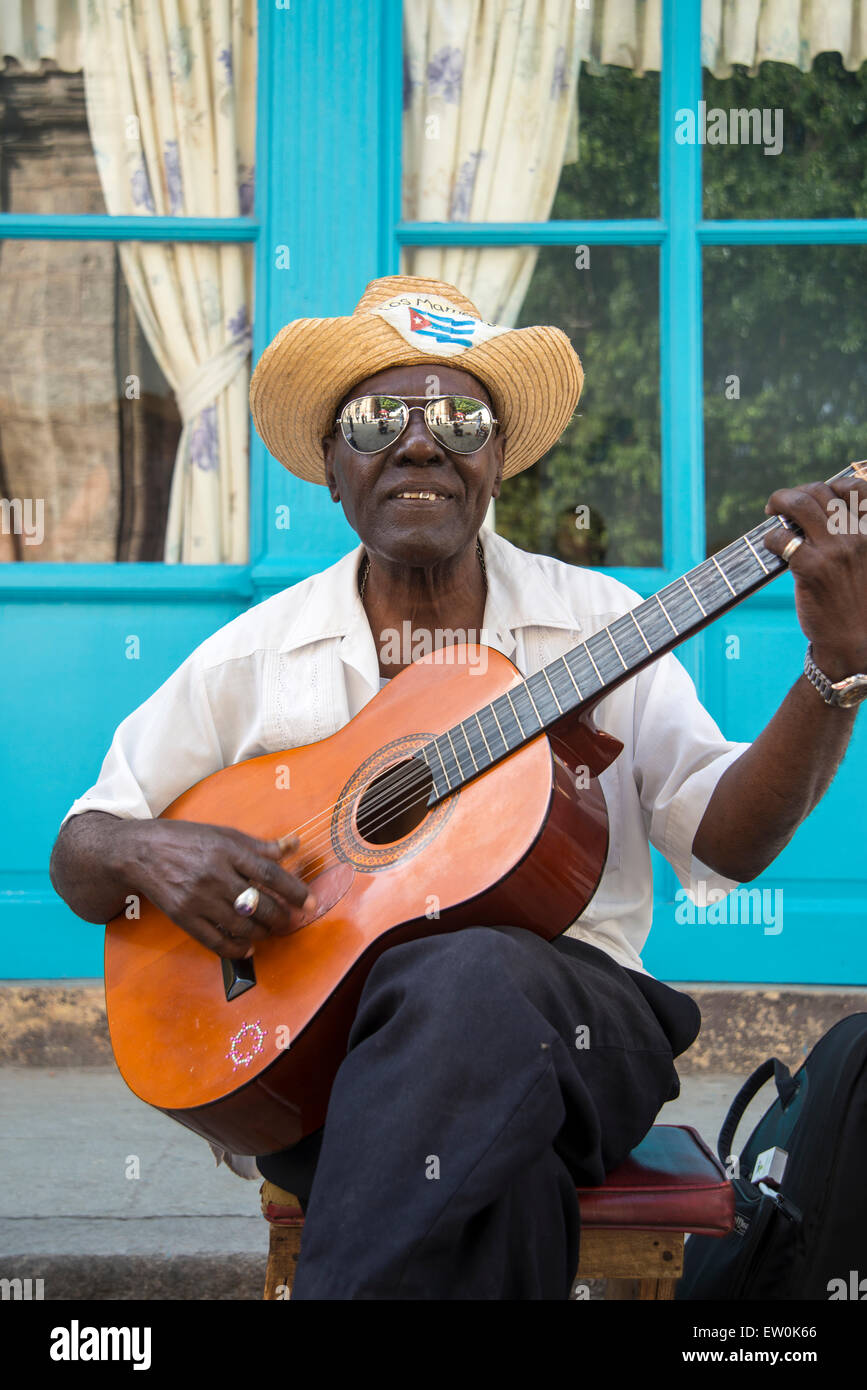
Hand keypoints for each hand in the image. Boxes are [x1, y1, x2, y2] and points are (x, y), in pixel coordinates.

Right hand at [119, 819, 315, 958]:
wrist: (140, 851)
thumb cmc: (186, 839)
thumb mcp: (224, 834)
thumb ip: (260, 845)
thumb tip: (294, 843)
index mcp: (227, 850)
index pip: (270, 873)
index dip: (294, 890)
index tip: (311, 902)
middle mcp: (213, 875)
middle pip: (259, 904)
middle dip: (282, 917)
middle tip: (293, 920)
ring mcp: (197, 899)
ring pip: (241, 926)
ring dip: (264, 933)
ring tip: (273, 931)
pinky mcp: (184, 918)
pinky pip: (216, 942)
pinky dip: (237, 949)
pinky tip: (249, 948)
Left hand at [763, 477, 866, 680]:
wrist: (857, 642)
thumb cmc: (860, 603)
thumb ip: (853, 538)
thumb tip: (820, 515)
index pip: (856, 488)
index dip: (833, 485)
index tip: (818, 494)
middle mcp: (858, 536)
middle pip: (820, 491)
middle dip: (797, 492)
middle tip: (783, 504)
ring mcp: (835, 550)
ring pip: (799, 504)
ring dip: (779, 501)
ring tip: (771, 510)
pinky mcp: (812, 568)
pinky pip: (782, 537)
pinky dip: (772, 537)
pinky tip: (772, 546)